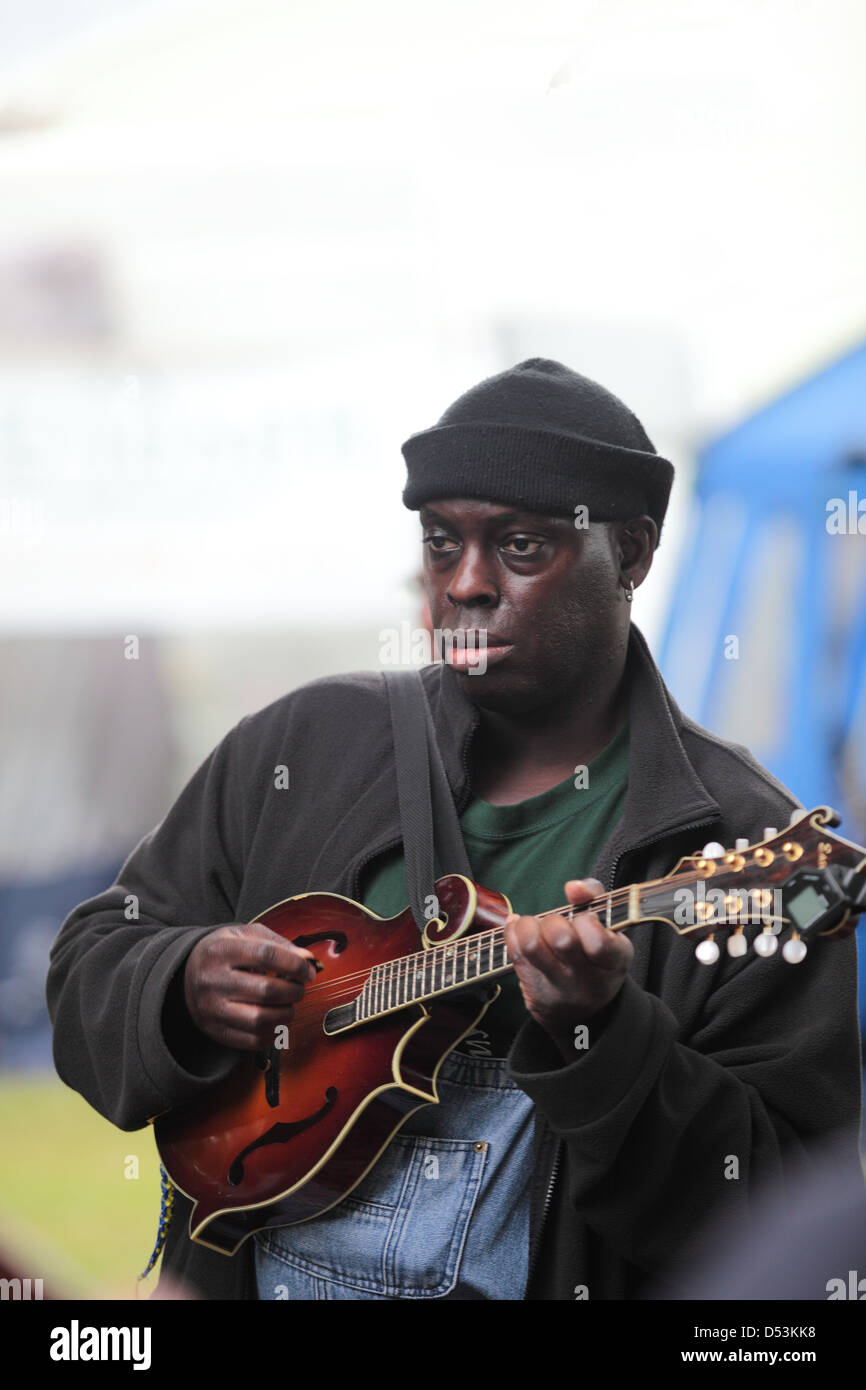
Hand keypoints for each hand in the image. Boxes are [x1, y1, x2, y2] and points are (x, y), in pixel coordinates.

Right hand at [183, 922, 318, 1050]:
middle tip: (299, 989)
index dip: (294, 964)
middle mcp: (212, 980)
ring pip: (260, 1019)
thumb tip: (307, 959)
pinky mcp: (215, 1031)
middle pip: (266, 990)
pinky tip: (276, 1021)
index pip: (266, 955)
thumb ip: (277, 943)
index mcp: (220, 950)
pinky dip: (272, 1033)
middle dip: (293, 991)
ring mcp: (212, 1009)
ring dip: (286, 1014)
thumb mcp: (244, 935)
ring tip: (288, 1005)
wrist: (185, 976)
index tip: (308, 971)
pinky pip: (252, 1041)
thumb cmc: (223, 953)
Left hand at [503, 878, 633, 1056]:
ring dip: (528, 925)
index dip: (585, 921)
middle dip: (553, 921)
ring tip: (533, 924)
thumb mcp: (608, 929)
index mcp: (614, 962)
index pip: (597, 941)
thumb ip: (594, 897)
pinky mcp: (535, 994)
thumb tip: (573, 887)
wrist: (585, 1012)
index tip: (583, 918)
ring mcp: (560, 990)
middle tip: (556, 923)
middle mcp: (588, 981)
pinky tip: (519, 929)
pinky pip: (514, 953)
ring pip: (531, 945)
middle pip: (561, 939)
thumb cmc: (596, 956)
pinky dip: (513, 932)